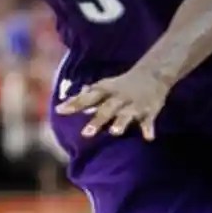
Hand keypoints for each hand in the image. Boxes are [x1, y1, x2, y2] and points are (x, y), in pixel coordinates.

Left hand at [54, 66, 170, 140]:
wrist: (152, 74)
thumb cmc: (121, 84)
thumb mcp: (103, 85)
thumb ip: (85, 96)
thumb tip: (64, 104)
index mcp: (105, 90)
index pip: (87, 97)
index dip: (74, 103)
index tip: (59, 111)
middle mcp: (118, 98)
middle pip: (106, 109)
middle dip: (96, 121)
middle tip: (85, 134)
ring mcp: (134, 105)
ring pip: (126, 115)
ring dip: (121, 123)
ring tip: (115, 132)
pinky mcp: (149, 111)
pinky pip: (148, 121)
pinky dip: (148, 129)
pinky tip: (148, 138)